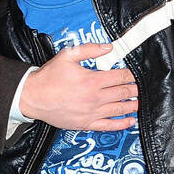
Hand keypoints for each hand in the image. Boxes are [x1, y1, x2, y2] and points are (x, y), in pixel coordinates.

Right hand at [18, 41, 139, 130]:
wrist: (33, 97)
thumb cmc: (49, 76)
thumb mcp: (67, 56)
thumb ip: (89, 49)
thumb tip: (109, 48)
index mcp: (92, 80)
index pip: (119, 77)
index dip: (130, 75)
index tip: (135, 74)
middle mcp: (95, 98)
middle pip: (122, 93)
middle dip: (134, 89)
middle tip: (140, 87)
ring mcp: (92, 113)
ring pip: (119, 109)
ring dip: (132, 105)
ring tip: (139, 102)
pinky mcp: (86, 124)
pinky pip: (109, 126)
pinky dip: (122, 124)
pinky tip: (130, 121)